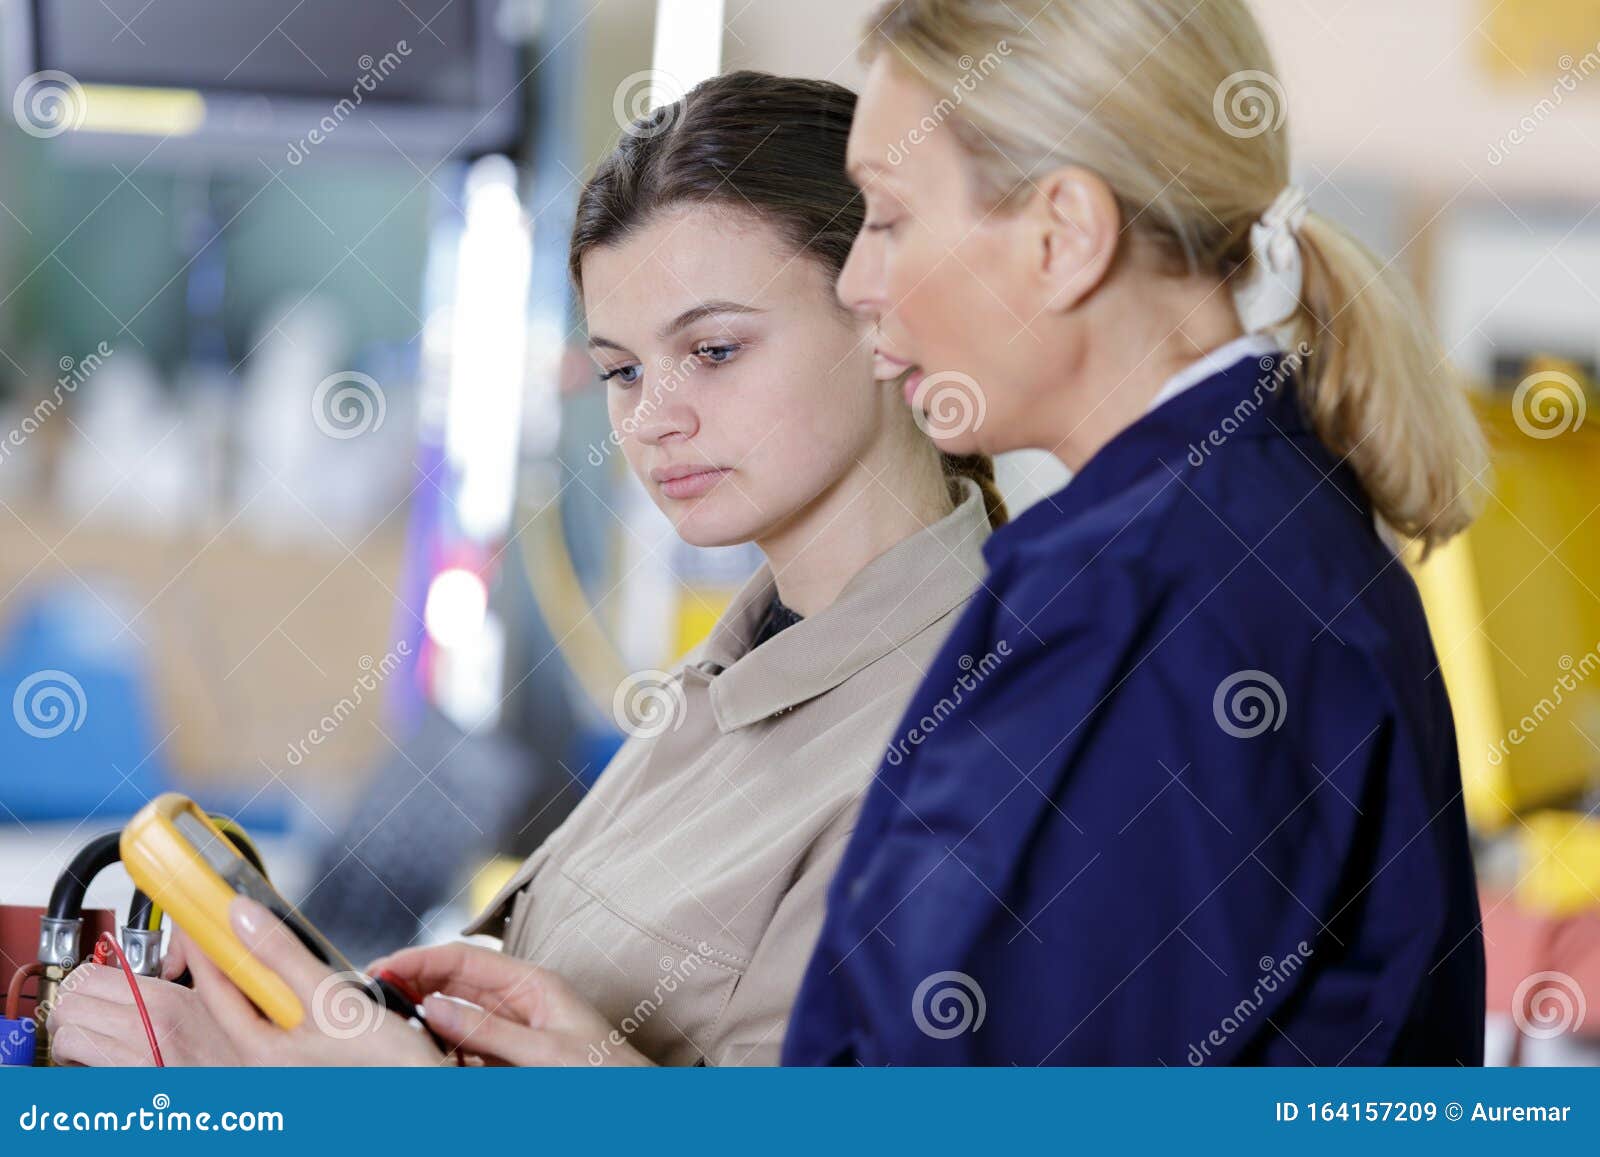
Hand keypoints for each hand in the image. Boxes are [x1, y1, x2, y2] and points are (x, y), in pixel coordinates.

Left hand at [46, 941, 240, 1066]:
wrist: (245, 1093)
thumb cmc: (228, 1057)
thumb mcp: (216, 1004)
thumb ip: (194, 969)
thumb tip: (178, 943)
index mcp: (169, 996)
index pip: (92, 972)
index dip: (82, 986)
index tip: (90, 997)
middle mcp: (150, 1019)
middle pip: (69, 997)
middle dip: (66, 1013)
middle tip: (82, 1024)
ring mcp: (138, 1050)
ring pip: (65, 1030)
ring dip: (67, 1041)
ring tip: (85, 1049)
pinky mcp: (129, 1079)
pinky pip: (76, 1063)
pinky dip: (73, 1067)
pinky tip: (95, 1069)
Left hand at [185, 897, 447, 1066]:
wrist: (424, 1100)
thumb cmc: (385, 1070)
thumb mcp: (333, 1000)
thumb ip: (284, 957)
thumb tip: (243, 917)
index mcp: (258, 1053)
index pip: (213, 987)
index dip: (205, 943)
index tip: (201, 911)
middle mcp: (264, 1063)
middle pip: (233, 997)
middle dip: (234, 955)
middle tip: (235, 917)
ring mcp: (285, 1063)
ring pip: (260, 1007)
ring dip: (265, 972)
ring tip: (273, 942)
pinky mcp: (307, 1060)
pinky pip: (283, 1018)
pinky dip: (287, 991)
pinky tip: (307, 980)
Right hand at [367, 942, 653, 1065]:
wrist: (635, 1107)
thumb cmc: (607, 1074)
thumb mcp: (546, 1052)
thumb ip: (490, 1032)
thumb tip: (434, 1008)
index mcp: (533, 983)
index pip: (464, 960)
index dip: (420, 959)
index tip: (382, 967)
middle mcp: (520, 1001)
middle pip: (454, 983)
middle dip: (413, 984)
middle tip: (370, 993)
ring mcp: (513, 1030)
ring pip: (455, 1016)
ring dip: (422, 1016)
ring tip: (386, 1020)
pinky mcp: (509, 1059)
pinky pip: (466, 1047)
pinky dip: (441, 1048)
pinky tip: (421, 1052)